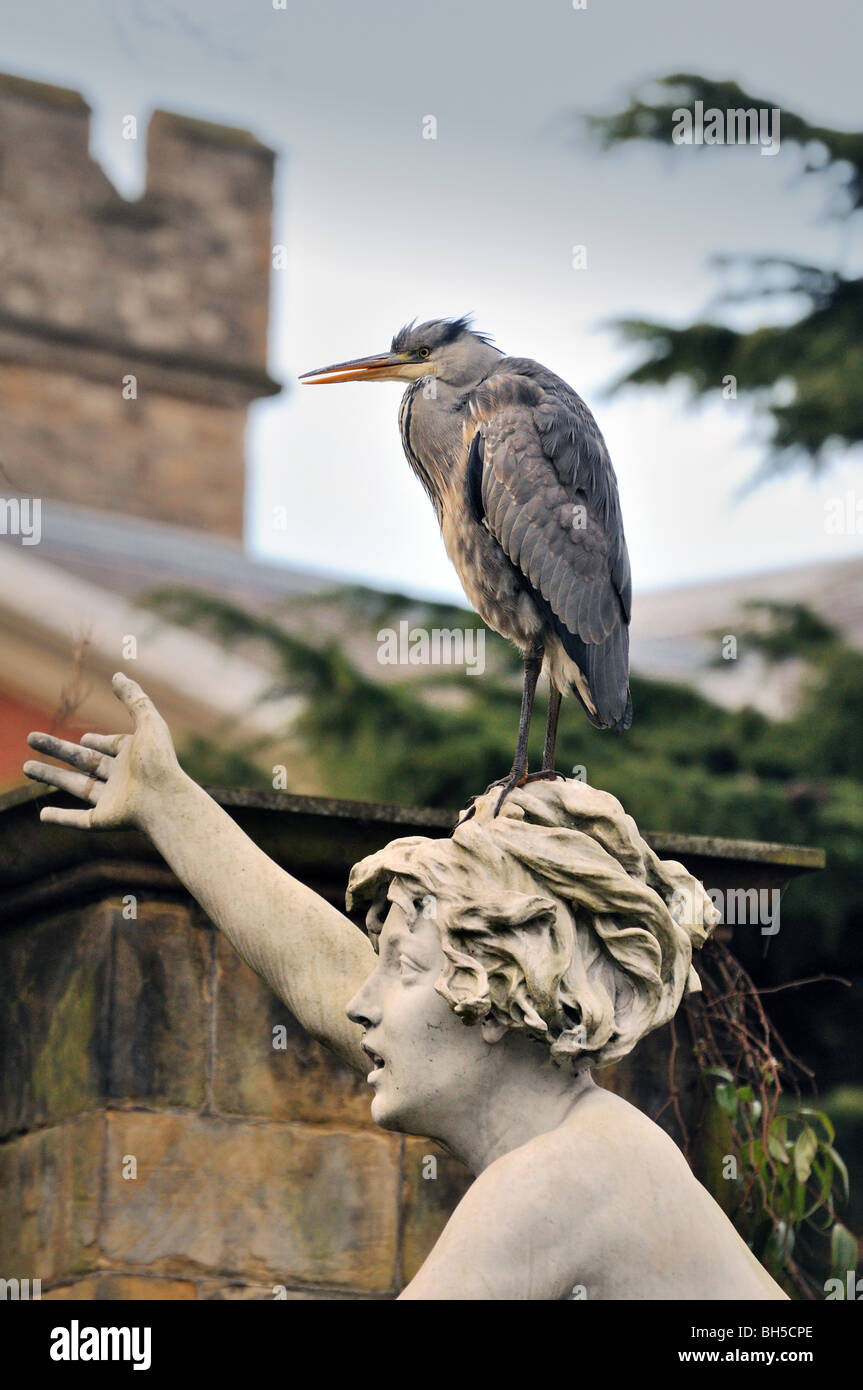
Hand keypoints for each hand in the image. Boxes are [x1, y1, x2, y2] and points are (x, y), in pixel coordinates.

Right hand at [23, 672, 182, 830]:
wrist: (165, 801)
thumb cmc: (159, 761)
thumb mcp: (148, 721)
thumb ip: (133, 698)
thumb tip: (117, 674)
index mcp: (134, 756)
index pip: (112, 746)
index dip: (98, 742)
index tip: (84, 739)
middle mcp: (123, 778)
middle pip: (85, 762)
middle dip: (57, 750)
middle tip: (31, 738)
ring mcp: (112, 800)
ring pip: (76, 787)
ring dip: (50, 777)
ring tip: (25, 768)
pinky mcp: (104, 820)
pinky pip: (78, 820)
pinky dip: (60, 818)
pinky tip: (42, 816)